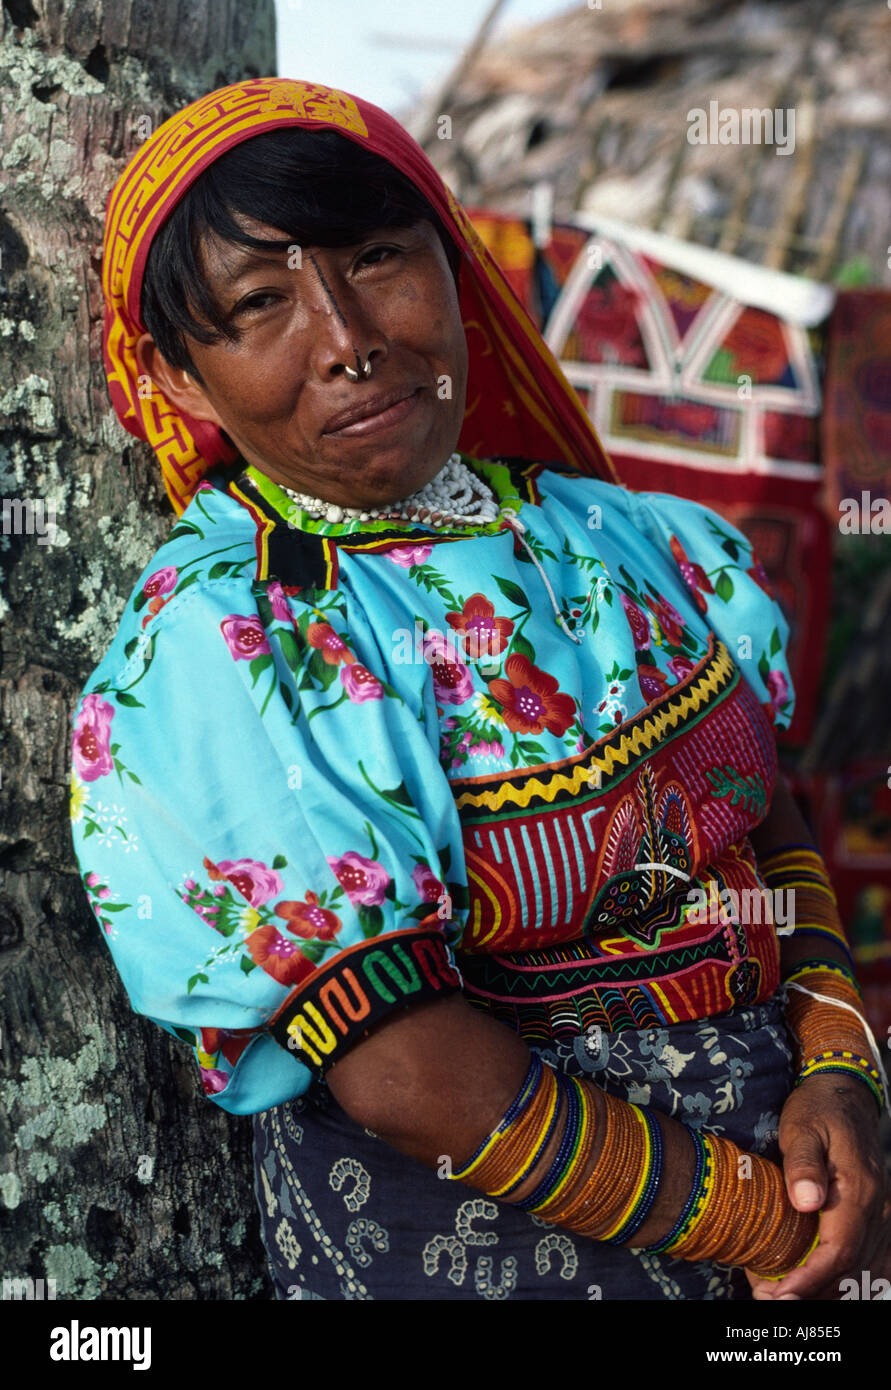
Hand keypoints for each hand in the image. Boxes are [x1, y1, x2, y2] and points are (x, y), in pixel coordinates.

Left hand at [746, 1073, 888, 1299]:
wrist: (845, 1096)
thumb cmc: (818, 1111)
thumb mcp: (802, 1129)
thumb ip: (803, 1165)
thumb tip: (805, 1202)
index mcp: (859, 1192)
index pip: (839, 1251)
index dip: (810, 1279)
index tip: (779, 1294)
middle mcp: (878, 1211)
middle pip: (851, 1270)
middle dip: (812, 1292)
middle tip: (769, 1299)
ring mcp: (883, 1218)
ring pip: (864, 1272)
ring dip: (828, 1291)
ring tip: (785, 1295)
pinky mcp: (879, 1219)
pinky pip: (873, 1262)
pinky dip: (848, 1281)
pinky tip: (820, 1287)